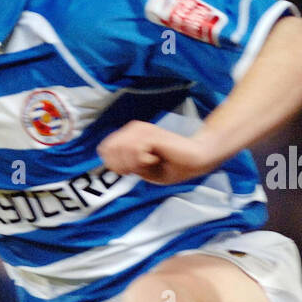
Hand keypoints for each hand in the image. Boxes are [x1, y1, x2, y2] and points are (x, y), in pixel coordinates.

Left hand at [98, 121, 222, 185]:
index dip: (113, 164)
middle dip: (121, 165)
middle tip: (140, 168)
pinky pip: (134, 150)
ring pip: (120, 149)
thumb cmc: (173, 167)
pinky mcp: (152, 134)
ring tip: (150, 163)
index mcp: (131, 136)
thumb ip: (127, 165)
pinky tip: (155, 159)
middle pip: (109, 149)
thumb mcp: (144, 171)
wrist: (197, 160)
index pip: (105, 148)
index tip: (131, 171)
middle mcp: (135, 129)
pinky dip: (142, 161)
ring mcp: (143, 130)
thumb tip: (113, 164)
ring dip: (134, 163)